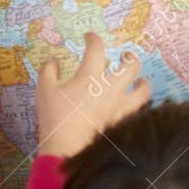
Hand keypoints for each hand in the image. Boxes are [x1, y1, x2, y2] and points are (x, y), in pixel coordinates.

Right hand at [36, 33, 150, 158]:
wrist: (68, 150)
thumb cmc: (55, 118)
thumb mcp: (44, 91)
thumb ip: (48, 71)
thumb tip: (53, 60)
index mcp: (90, 76)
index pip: (97, 47)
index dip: (93, 38)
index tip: (89, 38)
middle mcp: (111, 88)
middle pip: (131, 64)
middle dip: (129, 56)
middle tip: (125, 56)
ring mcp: (121, 107)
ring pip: (144, 89)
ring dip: (142, 82)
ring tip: (140, 81)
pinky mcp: (124, 123)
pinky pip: (140, 111)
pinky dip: (139, 106)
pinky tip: (134, 107)